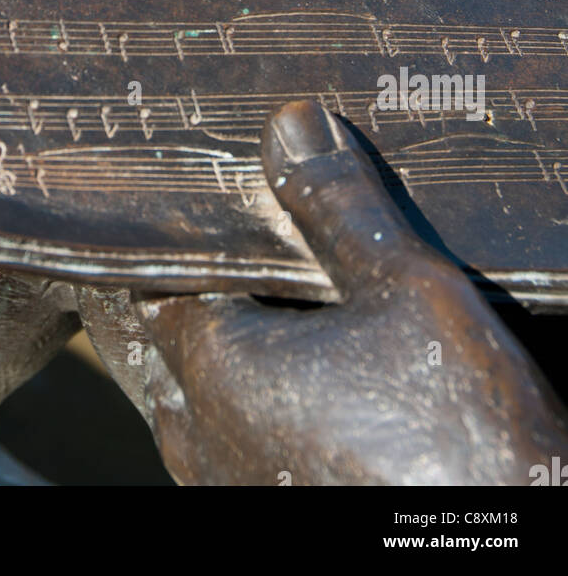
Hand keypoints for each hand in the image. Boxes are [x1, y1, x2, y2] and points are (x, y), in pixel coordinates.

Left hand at [128, 100, 567, 485]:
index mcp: (217, 365)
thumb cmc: (459, 438)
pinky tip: (289, 399)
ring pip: (188, 410)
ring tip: (259, 324)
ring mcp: (230, 489)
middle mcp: (204, 435)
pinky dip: (238, 417)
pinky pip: (224, 457)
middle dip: (189, 302)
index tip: (186, 209)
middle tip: (232, 262)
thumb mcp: (408, 289)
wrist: (502, 554)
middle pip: (163, 348)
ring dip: (210, 366)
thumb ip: (340, 205)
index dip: (173, 240)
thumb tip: (291, 125)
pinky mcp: (265, 519)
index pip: (155, 280)